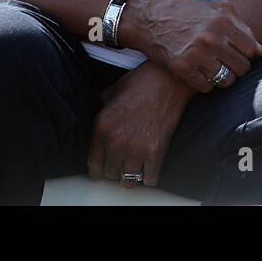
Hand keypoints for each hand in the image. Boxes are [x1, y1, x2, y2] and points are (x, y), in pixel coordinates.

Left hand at [87, 61, 192, 186]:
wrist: (168, 79)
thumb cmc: (141, 82)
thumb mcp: (111, 93)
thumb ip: (103, 113)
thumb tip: (103, 124)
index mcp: (101, 128)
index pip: (93, 164)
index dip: (98, 169)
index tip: (103, 168)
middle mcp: (116, 142)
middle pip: (110, 174)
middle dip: (115, 169)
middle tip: (121, 163)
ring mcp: (136, 149)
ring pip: (128, 181)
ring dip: (130, 175)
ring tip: (134, 167)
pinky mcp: (156, 152)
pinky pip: (150, 180)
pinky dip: (149, 177)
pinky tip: (149, 168)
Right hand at [121, 0, 261, 92]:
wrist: (148, 20)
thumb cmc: (185, 12)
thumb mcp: (216, 9)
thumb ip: (241, 27)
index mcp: (222, 21)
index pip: (251, 49)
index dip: (248, 54)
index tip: (240, 54)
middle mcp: (211, 38)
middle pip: (242, 67)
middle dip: (238, 67)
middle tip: (227, 63)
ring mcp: (197, 55)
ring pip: (227, 80)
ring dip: (224, 78)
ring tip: (216, 69)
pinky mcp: (182, 68)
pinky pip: (207, 87)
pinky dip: (206, 83)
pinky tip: (200, 73)